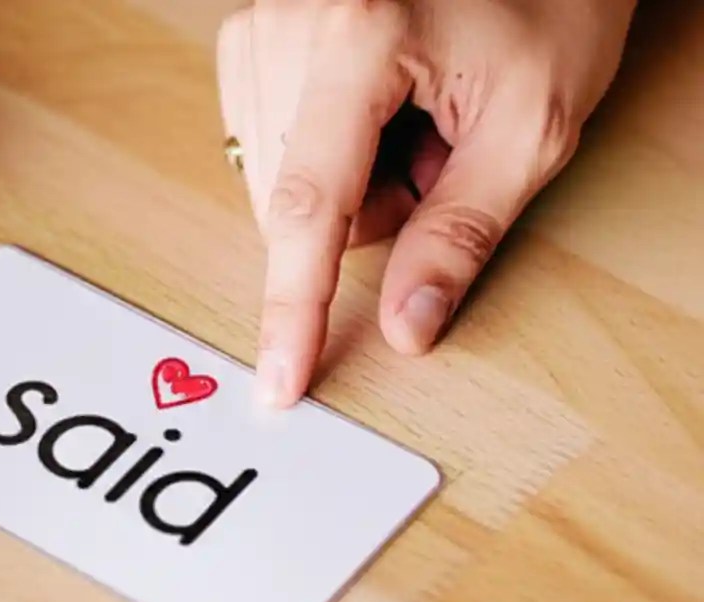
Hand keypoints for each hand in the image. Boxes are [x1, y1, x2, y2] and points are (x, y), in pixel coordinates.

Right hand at [217, 0, 636, 405]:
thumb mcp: (532, 124)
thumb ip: (462, 232)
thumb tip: (404, 325)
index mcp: (359, 33)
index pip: (310, 206)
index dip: (294, 306)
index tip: (280, 380)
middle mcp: (290, 20)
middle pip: (291, 201)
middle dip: (366, 213)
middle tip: (437, 157)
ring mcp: (263, 22)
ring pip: (274, 181)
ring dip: (345, 185)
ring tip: (411, 122)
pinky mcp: (253, 34)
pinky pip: (264, 143)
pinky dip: (322, 154)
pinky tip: (372, 113)